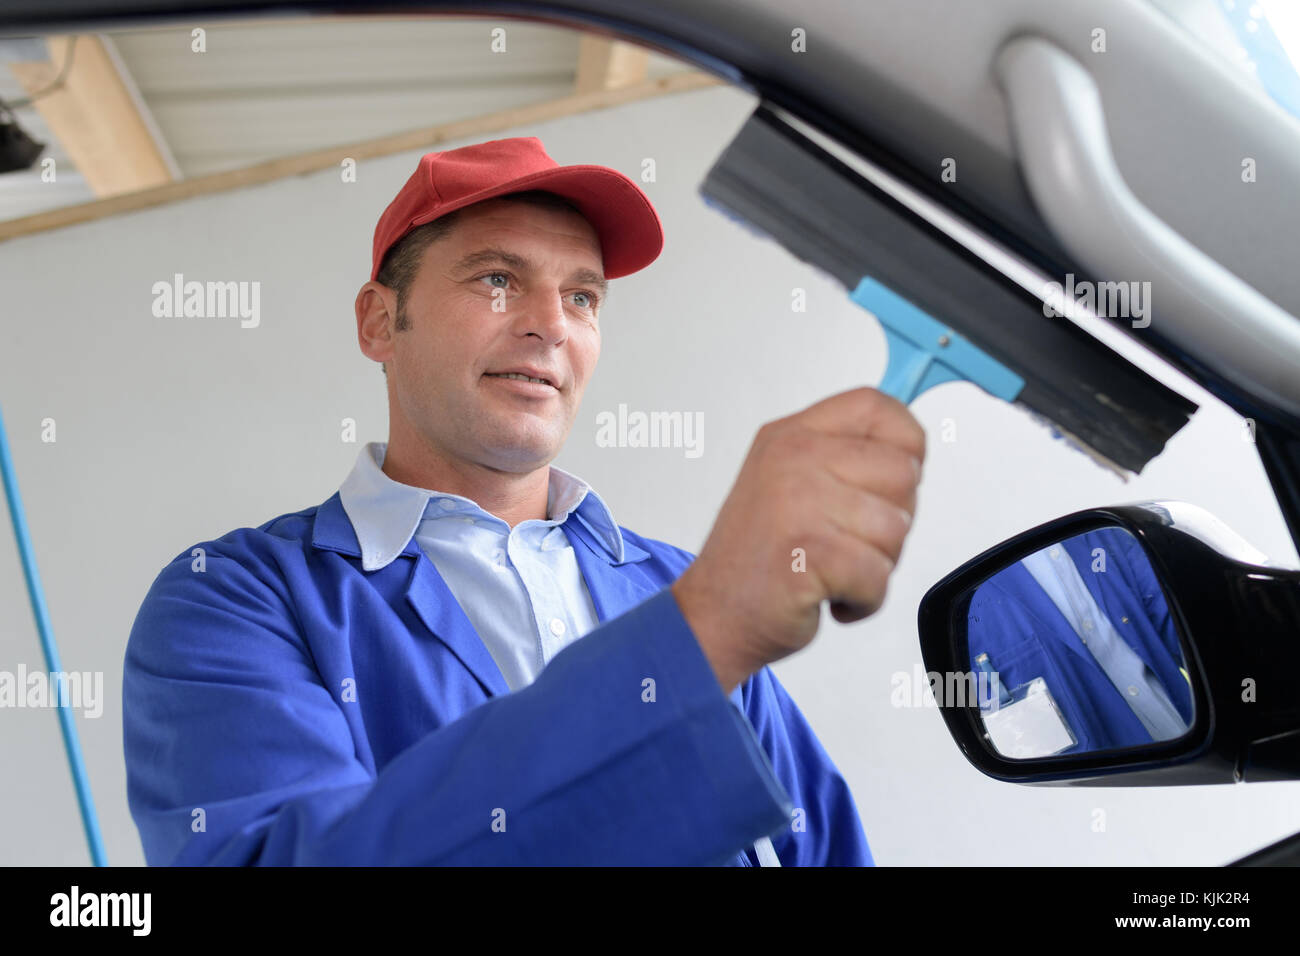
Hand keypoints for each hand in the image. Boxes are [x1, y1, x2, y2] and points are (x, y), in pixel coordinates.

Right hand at [671, 387, 924, 693]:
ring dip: (876, 565)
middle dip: (892, 521)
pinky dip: (863, 600)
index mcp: (792, 435)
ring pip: (895, 528)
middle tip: (848, 541)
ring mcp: (798, 502)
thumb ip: (842, 460)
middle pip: (902, 473)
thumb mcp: (790, 481)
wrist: (713, 614)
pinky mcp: (807, 552)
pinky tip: (828, 594)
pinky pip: (878, 575)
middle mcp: (794, 458)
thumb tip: (910, 457)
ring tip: (832, 569)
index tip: (888, 486)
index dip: (906, 447)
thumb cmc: (758, 557)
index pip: (877, 408)